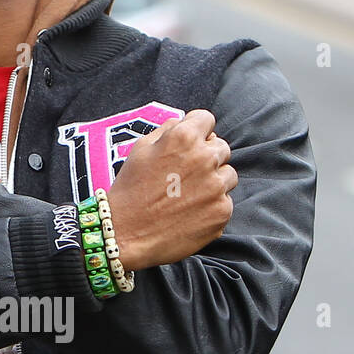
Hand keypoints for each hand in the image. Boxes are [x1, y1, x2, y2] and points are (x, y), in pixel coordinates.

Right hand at [105, 110, 237, 270]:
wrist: (125, 234)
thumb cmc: (129, 190)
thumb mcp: (139, 150)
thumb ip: (166, 131)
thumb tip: (183, 123)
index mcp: (183, 138)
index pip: (206, 119)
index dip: (197, 129)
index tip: (190, 141)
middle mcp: (204, 159)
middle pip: (221, 147)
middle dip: (206, 155)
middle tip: (184, 173)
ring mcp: (216, 187)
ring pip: (228, 175)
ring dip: (213, 180)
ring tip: (187, 194)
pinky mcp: (222, 211)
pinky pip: (225, 201)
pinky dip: (211, 205)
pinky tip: (188, 212)